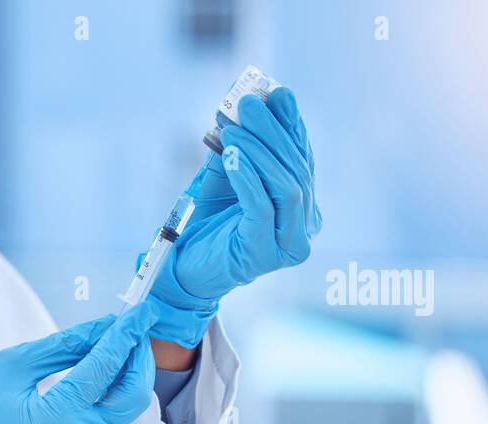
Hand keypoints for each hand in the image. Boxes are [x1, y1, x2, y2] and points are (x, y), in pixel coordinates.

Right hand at [0, 305, 158, 423]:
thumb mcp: (12, 366)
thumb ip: (62, 346)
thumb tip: (100, 328)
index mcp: (60, 416)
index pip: (105, 366)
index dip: (126, 334)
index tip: (142, 310)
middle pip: (133, 394)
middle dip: (139, 357)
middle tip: (135, 327)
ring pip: (124, 408)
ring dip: (128, 373)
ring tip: (118, 343)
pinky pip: (107, 418)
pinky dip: (111, 390)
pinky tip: (101, 368)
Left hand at [144, 85, 321, 347]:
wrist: (181, 268)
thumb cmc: (206, 221)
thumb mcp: (225, 174)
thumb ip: (240, 142)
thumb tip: (249, 96)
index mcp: (303, 203)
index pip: (302, 155)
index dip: (290, 122)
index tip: (273, 90)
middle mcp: (306, 224)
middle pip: (297, 168)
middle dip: (271, 131)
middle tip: (246, 103)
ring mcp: (290, 243)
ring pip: (288, 187)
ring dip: (259, 152)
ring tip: (232, 130)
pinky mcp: (266, 254)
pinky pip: (263, 208)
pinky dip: (248, 179)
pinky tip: (231, 157)